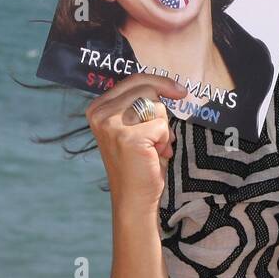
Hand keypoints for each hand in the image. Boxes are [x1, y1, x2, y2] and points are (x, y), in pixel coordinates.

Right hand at [85, 73, 190, 210]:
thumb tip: (170, 85)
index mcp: (98, 107)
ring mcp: (111, 124)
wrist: (134, 197)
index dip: (161, 83)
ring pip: (156, 106)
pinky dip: (164, 140)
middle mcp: (100, 113)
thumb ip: (141, 103)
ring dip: (162, 128)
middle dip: (161, 113)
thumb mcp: (134, 124)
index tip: (180, 92)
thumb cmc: (140, 160)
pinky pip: (161, 125)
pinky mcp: (127, 137)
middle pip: (147, 90)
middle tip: (157, 137)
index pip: (135, 80)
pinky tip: (153, 154)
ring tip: (152, 147)